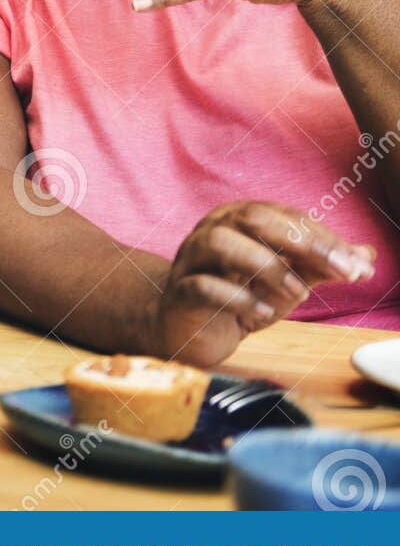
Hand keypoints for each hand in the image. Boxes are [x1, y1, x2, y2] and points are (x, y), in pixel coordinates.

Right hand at [148, 201, 375, 365]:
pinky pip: (202, 286)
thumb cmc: (238, 298)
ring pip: (221, 242)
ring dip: (267, 265)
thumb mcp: (285, 282)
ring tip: (299, 293)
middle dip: (302, 242)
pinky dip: (237, 298)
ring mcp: (191, 258)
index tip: (357, 264)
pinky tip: (264, 313)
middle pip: (253, 217)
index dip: (324, 238)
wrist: (187, 329)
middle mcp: (213, 229)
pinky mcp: (179, 291)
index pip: (286, 216)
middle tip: (340, 270)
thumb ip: (320, 268)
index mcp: (241, 219)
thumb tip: (366, 257)